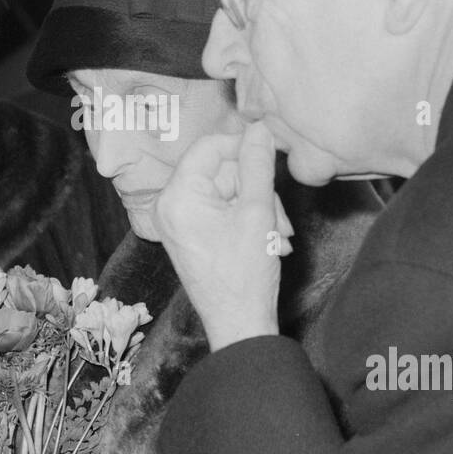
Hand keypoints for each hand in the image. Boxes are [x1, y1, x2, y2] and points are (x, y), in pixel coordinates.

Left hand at [155, 121, 292, 350]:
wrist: (239, 325)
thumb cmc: (245, 274)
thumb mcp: (258, 213)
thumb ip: (257, 165)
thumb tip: (259, 128)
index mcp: (178, 196)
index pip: (209, 146)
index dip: (244, 146)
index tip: (274, 155)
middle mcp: (171, 204)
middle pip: (222, 170)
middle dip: (257, 189)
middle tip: (282, 218)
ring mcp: (180, 219)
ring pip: (229, 190)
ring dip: (260, 207)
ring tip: (280, 236)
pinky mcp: (192, 231)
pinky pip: (223, 208)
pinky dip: (249, 218)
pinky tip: (271, 240)